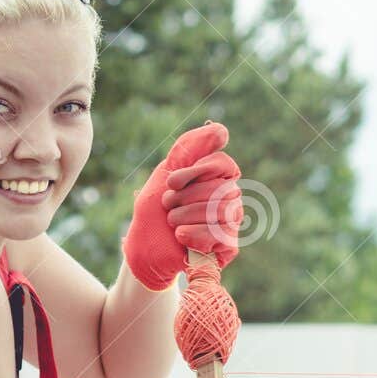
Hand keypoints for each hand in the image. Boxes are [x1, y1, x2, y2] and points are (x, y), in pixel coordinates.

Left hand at [122, 120, 244, 290]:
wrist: (144, 247)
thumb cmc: (155, 209)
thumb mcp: (166, 172)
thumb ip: (191, 148)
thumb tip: (222, 131)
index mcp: (219, 177)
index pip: (223, 164)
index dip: (195, 173)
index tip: (172, 183)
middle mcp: (231, 197)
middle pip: (220, 188)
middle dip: (184, 198)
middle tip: (169, 206)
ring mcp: (232, 222)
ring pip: (220, 211)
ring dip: (185, 217)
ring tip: (173, 223)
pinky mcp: (229, 245)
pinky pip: (220, 234)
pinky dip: (193, 235)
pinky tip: (181, 238)